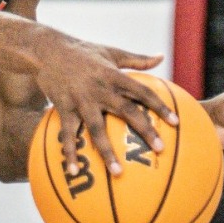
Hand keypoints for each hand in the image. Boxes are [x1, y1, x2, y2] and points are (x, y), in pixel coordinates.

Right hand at [35, 37, 177, 176]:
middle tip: (160, 149)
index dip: (160, 107)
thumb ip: (138, 59)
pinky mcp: (63, 107)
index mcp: (114, 75)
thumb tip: (161, 57)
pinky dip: (69, 152)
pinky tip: (73, 170)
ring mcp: (81, 99)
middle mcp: (100, 88)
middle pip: (127, 111)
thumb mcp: (112, 52)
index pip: (143, 92)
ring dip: (107, 152)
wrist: (48, 49)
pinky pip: (68, 134)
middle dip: (145, 130)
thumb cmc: (83, 51)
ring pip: (97, 128)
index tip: (176, 123)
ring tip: (118, 173)